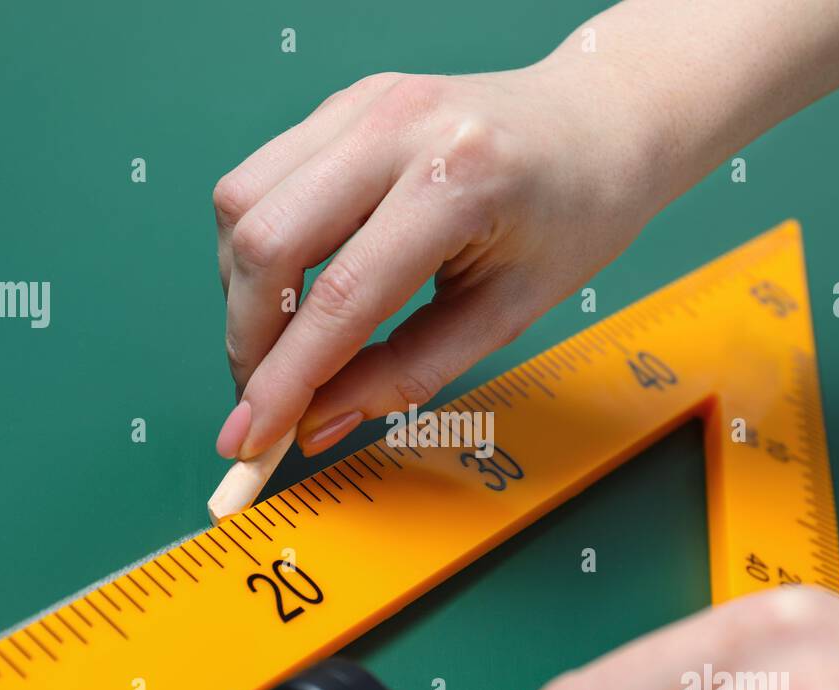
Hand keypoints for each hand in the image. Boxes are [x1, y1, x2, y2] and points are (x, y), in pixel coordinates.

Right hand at [211, 62, 667, 460]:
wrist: (598, 122)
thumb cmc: (574, 217)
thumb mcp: (508, 312)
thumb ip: (408, 373)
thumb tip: (319, 423)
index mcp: (459, 180)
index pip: (340, 296)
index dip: (285, 380)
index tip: (251, 438)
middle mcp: (396, 125)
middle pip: (265, 239)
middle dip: (246, 338)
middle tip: (261, 400)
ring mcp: (361, 103)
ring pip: (241, 201)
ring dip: (240, 290)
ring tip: (276, 347)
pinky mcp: (342, 104)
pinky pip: (261, 177)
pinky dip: (258, 246)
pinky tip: (290, 287)